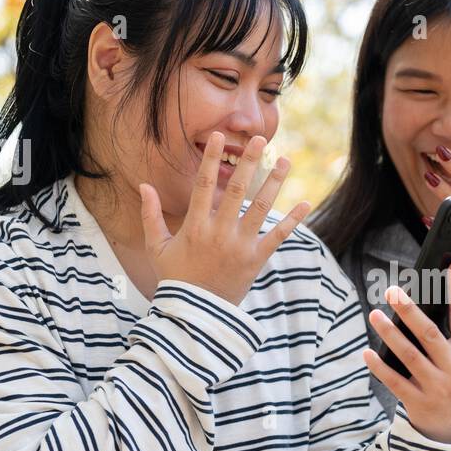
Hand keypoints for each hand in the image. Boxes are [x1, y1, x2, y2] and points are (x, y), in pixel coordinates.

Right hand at [139, 132, 310, 305]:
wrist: (196, 314)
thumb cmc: (175, 279)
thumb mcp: (157, 248)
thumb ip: (151, 215)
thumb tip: (144, 186)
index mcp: (195, 227)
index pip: (203, 185)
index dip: (210, 159)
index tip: (217, 136)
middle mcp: (220, 233)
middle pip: (236, 190)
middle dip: (248, 162)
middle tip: (259, 139)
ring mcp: (240, 246)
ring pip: (261, 208)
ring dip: (274, 182)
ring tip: (285, 160)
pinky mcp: (256, 260)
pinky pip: (278, 237)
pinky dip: (293, 220)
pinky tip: (306, 203)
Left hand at [363, 260, 450, 443]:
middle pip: (429, 334)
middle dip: (409, 311)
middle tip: (392, 291)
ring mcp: (436, 387)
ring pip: (409, 355)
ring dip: (389, 334)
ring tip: (374, 316)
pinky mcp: (418, 402)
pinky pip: (395, 381)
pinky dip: (379, 367)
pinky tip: (366, 352)